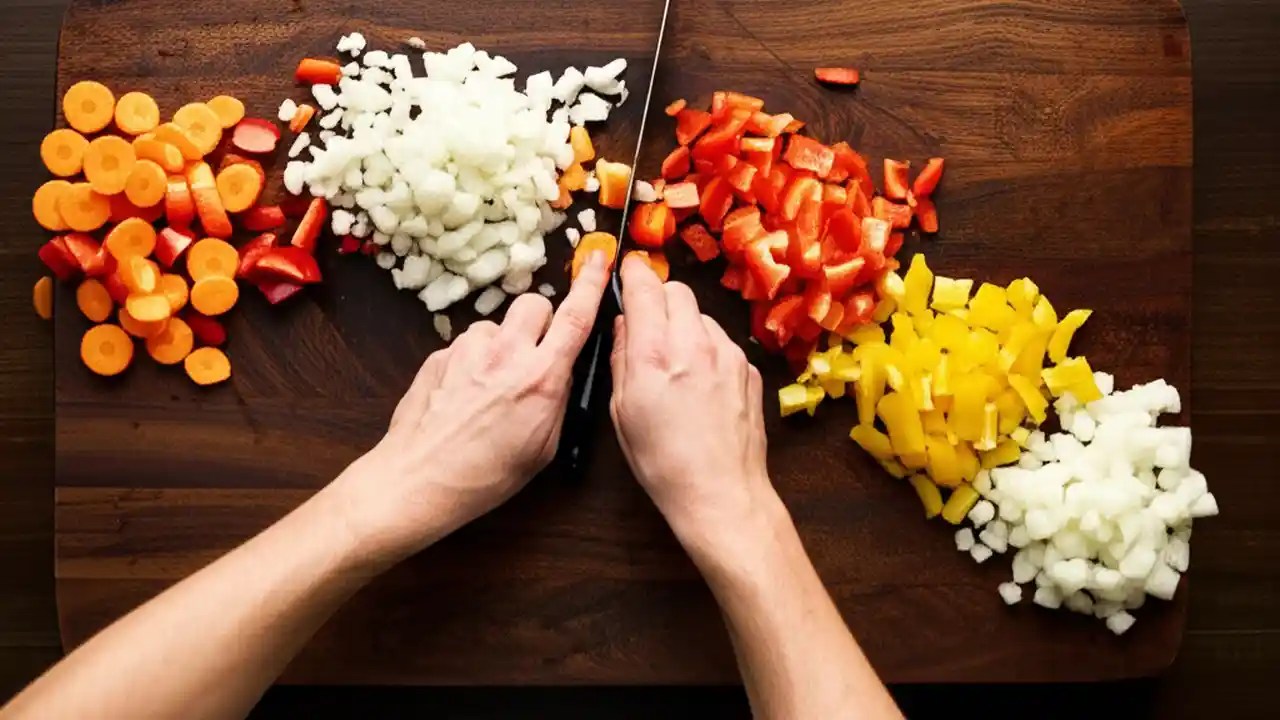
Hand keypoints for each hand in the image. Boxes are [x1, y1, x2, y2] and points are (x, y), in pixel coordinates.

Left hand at [328, 253, 609, 562]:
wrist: (420, 479)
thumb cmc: (487, 475)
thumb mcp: (544, 447)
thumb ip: (557, 399)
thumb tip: (562, 373)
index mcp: (540, 377)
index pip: (575, 317)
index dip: (592, 284)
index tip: (601, 259)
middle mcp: (506, 353)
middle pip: (534, 303)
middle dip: (540, 321)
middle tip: (534, 351)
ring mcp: (468, 349)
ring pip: (497, 325)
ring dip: (501, 345)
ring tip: (489, 388)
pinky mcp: (439, 354)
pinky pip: (467, 345)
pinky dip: (472, 362)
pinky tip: (464, 396)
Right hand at [609, 255, 781, 553]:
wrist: (721, 493)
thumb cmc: (662, 461)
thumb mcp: (622, 411)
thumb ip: (621, 357)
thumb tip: (625, 323)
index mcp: (655, 354)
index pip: (645, 286)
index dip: (633, 273)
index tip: (627, 271)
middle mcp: (695, 344)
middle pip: (678, 291)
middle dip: (659, 298)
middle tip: (647, 324)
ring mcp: (729, 355)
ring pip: (701, 315)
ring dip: (684, 325)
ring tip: (674, 364)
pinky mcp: (750, 370)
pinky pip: (722, 342)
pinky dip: (707, 349)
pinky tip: (700, 384)